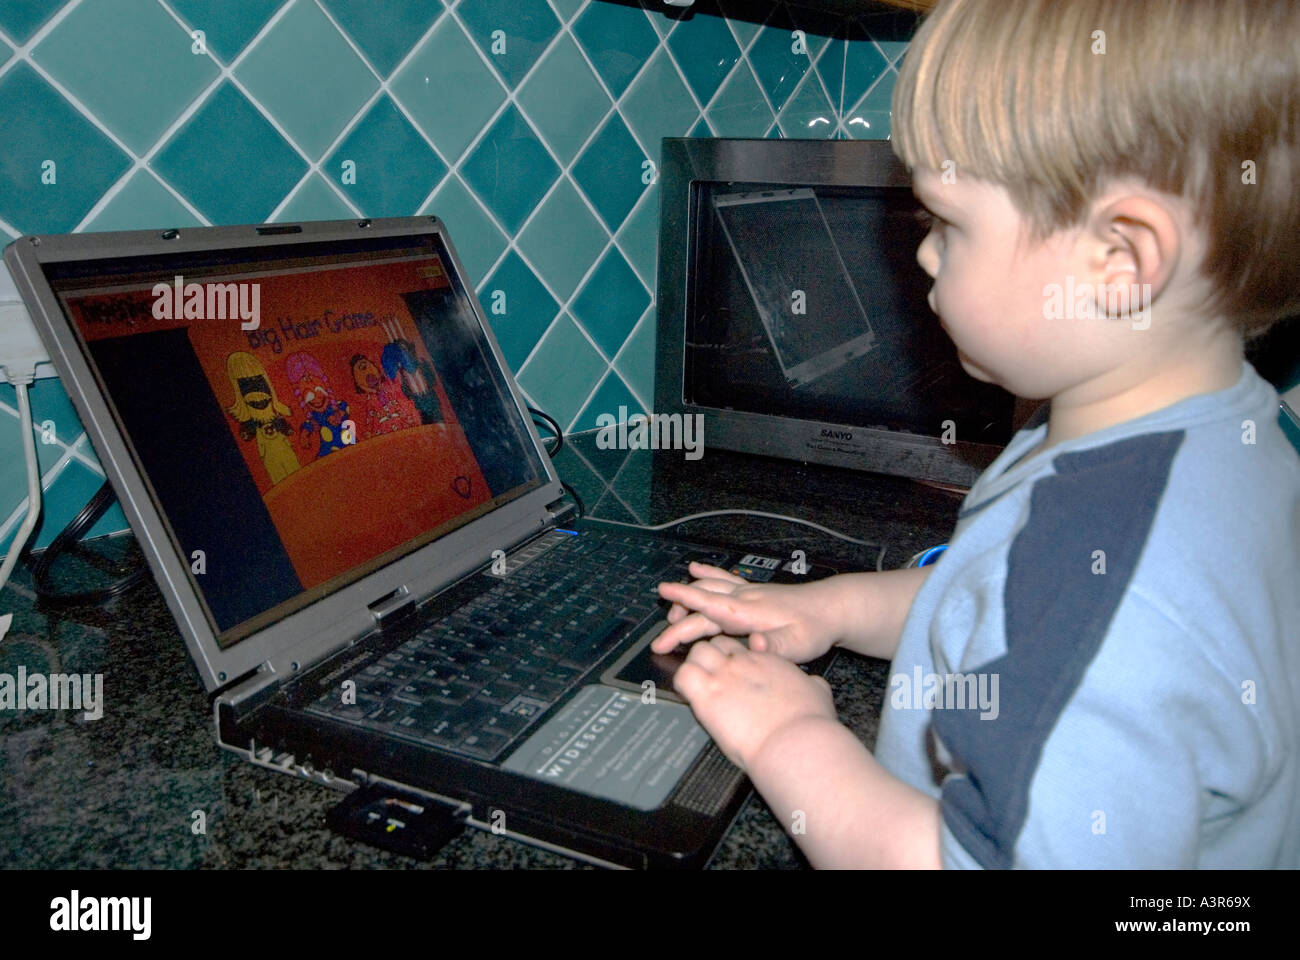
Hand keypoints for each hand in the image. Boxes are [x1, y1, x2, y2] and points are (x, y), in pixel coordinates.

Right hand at [653, 562, 840, 662]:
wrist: (832, 608)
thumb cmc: (815, 628)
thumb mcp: (799, 645)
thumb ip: (774, 646)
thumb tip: (752, 646)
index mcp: (748, 612)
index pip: (709, 605)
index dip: (684, 602)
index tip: (662, 597)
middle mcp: (744, 598)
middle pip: (703, 604)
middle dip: (677, 620)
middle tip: (658, 641)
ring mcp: (748, 592)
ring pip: (710, 588)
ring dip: (688, 597)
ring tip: (670, 611)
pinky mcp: (754, 592)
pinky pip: (724, 579)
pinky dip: (707, 574)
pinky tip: (695, 569)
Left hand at [673, 636, 836, 770]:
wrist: (797, 742)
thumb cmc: (808, 724)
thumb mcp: (818, 694)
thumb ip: (812, 686)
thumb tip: (815, 685)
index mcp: (770, 660)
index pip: (743, 645)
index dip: (735, 657)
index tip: (734, 670)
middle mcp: (745, 662)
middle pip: (718, 643)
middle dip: (712, 657)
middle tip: (712, 676)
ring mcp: (724, 675)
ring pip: (697, 652)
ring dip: (695, 665)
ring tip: (698, 683)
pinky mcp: (708, 694)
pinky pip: (683, 675)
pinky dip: (681, 682)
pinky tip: (686, 693)